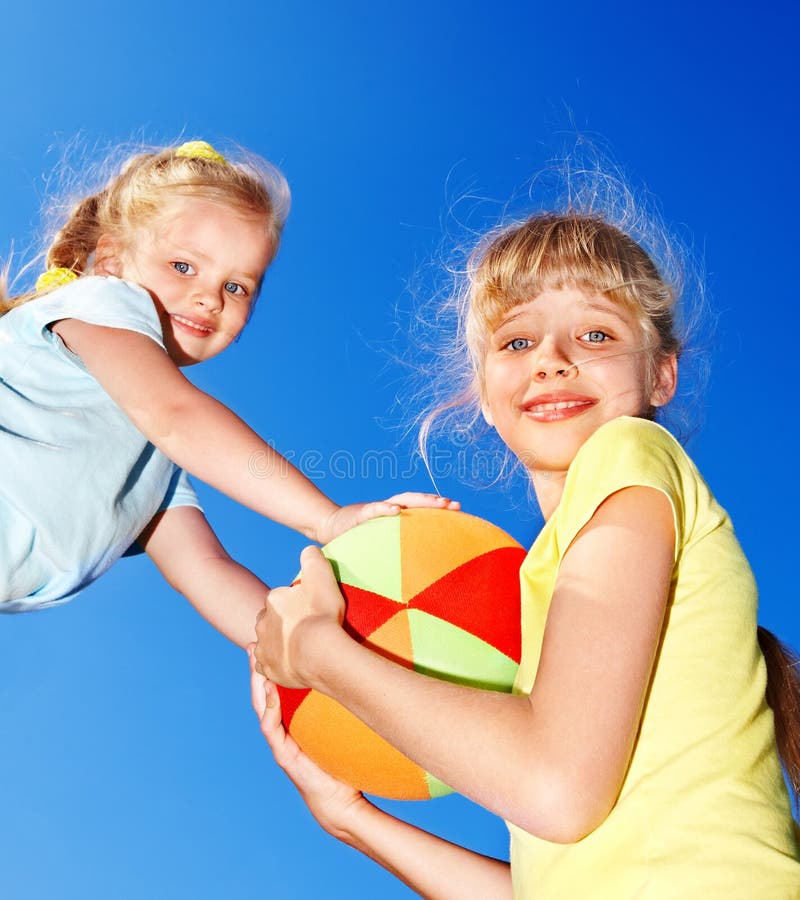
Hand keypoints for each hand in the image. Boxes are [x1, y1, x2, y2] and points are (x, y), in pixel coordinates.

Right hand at [249, 647, 369, 838]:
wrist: (340, 801)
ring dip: (257, 685)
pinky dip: (269, 709)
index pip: (277, 690)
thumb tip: (358, 678)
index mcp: (292, 723)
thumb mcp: (338, 727)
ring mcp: (280, 743)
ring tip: (255, 663)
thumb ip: (339, 707)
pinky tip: (269, 691)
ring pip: (262, 708)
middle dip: (256, 670)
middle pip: (263, 694)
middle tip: (252, 645)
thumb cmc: (342, 763)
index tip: (269, 643)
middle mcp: (283, 730)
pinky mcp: (283, 755)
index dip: (271, 668)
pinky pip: (272, 728)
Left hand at [254, 545, 346, 687]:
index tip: (310, 608)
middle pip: (271, 619)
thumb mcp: (321, 575)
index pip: (280, 597)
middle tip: (305, 628)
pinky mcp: (268, 669)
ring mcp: (264, 648)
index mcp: (273, 600)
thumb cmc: (320, 614)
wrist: (318, 653)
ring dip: (279, 643)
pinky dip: (276, 664)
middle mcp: (263, 623)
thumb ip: (313, 557)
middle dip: (283, 622)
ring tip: (300, 647)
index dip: (296, 602)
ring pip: (268, 642)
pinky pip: (268, 666)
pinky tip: (290, 663)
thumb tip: (308, 551)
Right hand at [316, 492, 459, 544]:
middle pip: (416, 501)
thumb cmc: (356, 538)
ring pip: (402, 500)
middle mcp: (389, 509)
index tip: (459, 509)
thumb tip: (420, 573)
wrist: (328, 527)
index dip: (438, 508)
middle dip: (436, 502)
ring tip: (438, 502)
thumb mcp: (380, 543)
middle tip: (455, 505)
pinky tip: (395, 510)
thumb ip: (397, 550)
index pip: (420, 508)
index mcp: (395, 516)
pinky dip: (385, 508)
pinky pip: (374, 510)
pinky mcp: (359, 514)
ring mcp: (376, 509)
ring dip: (421, 500)